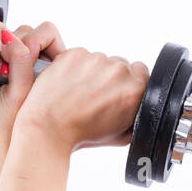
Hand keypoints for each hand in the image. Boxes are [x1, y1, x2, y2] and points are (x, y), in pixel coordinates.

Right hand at [0, 20, 64, 152]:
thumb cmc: (13, 126)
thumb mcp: (21, 92)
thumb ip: (20, 61)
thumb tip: (9, 36)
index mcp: (56, 70)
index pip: (47, 34)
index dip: (34, 39)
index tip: (25, 52)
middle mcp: (38, 66)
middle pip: (26, 34)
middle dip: (12, 41)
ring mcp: (19, 66)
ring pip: (9, 39)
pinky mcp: (0, 67)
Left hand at [15, 47, 149, 152]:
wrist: (50, 128)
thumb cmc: (82, 134)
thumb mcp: (121, 136)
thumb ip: (136, 117)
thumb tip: (139, 107)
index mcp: (134, 90)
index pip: (141, 72)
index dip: (128, 82)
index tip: (116, 90)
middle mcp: (118, 71)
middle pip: (120, 65)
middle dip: (110, 78)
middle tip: (95, 95)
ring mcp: (96, 60)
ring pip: (100, 60)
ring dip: (92, 72)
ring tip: (79, 92)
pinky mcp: (75, 54)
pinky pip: (81, 56)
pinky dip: (75, 67)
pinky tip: (69, 84)